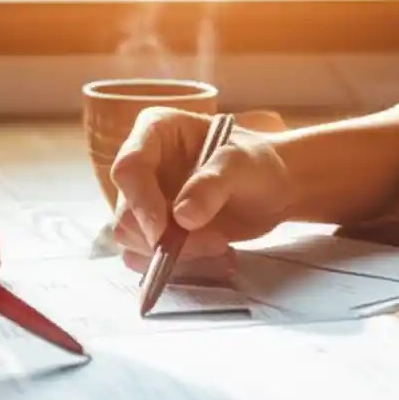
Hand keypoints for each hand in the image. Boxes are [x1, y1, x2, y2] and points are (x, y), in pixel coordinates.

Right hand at [110, 108, 294, 275]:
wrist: (272, 190)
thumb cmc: (256, 164)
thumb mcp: (242, 165)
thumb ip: (212, 184)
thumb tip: (181, 218)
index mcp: (155, 132)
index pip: (128, 168)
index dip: (140, 202)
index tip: (163, 232)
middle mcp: (142, 167)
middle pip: (127, 213)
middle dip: (166, 238)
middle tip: (217, 243)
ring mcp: (145, 202)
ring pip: (134, 241)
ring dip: (178, 256)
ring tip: (223, 248)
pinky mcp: (153, 231)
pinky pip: (148, 260)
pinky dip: (182, 266)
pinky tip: (217, 257)